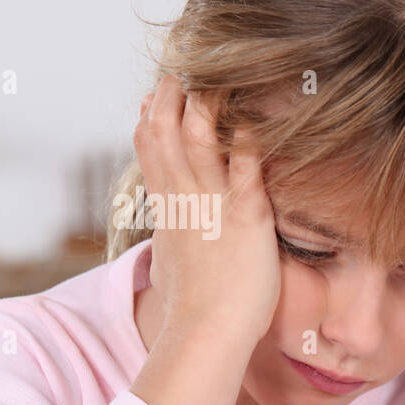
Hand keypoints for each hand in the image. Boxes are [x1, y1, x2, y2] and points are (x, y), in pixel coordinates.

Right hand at [133, 75, 280, 343]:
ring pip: (198, 139)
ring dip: (206, 106)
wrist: (205, 332)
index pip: (149, 149)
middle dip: (171, 98)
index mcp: (168, 209)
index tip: (154, 96)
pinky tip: (255, 120)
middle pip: (166, 132)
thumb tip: (165, 249)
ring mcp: (213, 206)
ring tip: (217, 80)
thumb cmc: (194, 308)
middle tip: (181, 73)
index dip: (151, 118)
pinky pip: (247, 169)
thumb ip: (170, 244)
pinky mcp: (247, 218)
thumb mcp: (171, 265)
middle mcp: (185, 200)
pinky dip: (249, 141)